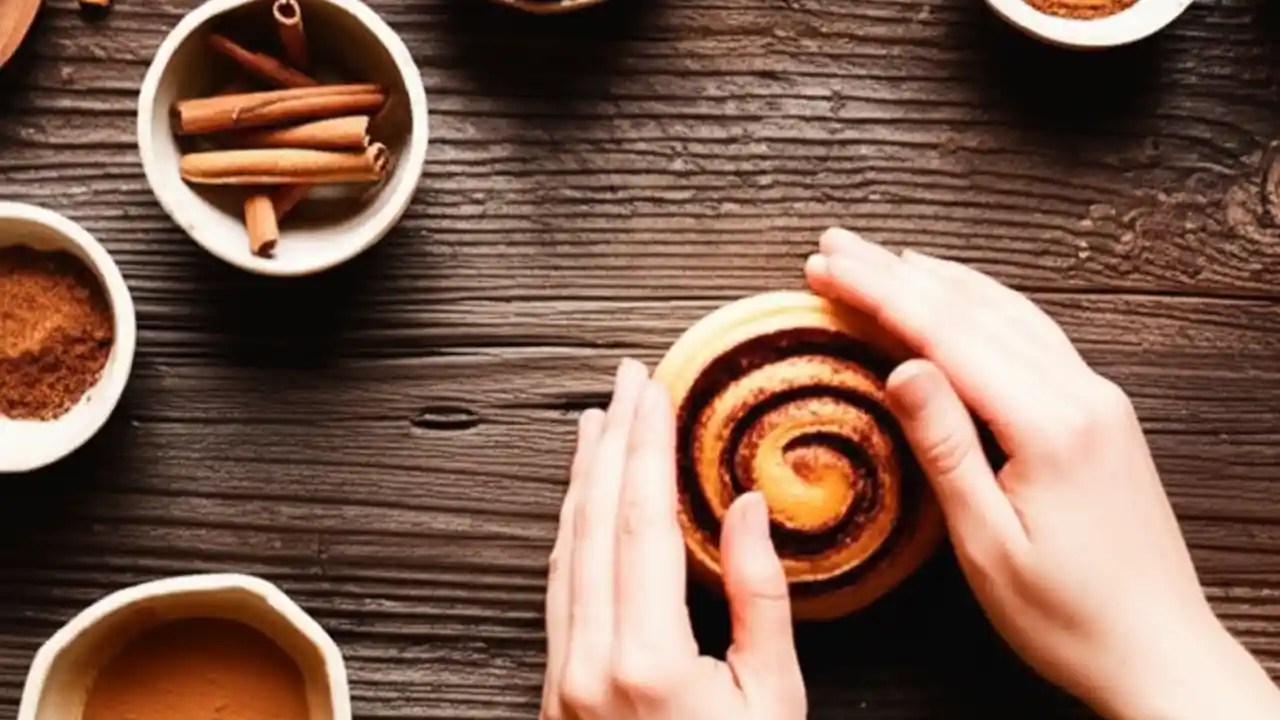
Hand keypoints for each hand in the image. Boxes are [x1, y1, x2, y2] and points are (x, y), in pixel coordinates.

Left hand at [541, 360, 806, 719]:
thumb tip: (744, 508)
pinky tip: (583, 506)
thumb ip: (758, 599)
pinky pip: (558, 587)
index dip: (645, 444)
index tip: (651, 388)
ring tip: (597, 426)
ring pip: (565, 549)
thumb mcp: (772, 701)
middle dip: (609, 442)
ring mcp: (564, 676)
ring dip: (582, 480)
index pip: (640, 519)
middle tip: (623, 383)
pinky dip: (572, 532)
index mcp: (647, 661)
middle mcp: (590, 661)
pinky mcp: (557, 687)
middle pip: (593, 521)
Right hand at [806, 228, 1279, 719]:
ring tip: (881, 256)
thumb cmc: (1068, 616)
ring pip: (1008, 310)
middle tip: (832, 245)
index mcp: (1051, 426)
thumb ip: (945, 447)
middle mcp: (1082, 394)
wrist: (1160, 651)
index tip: (823, 267)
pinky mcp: (1099, 412)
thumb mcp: (987, 545)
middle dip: (896, 271)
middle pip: (974, 309)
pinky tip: (958, 296)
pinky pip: (1033, 333)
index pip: (946, 334)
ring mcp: (1097, 397)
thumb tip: (901, 365)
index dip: (877, 294)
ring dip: (939, 278)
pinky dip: (983, 304)